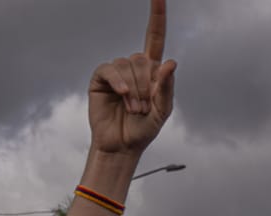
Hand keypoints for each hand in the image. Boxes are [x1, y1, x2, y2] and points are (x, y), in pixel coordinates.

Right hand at [87, 0, 175, 157]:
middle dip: (145, 86)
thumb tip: (170, 62)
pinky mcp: (100, 78)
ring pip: (127, 65)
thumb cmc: (144, 129)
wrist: (122, 146)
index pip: (155, 35)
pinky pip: (110, 70)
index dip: (157, 14)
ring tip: (133, 109)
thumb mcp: (163, 111)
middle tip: (142, 108)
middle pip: (142, 59)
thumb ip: (167, 87)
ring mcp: (116, 71)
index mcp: (152, 69)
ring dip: (134, 90)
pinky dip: (119, 82)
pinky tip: (122, 95)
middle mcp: (133, 66)